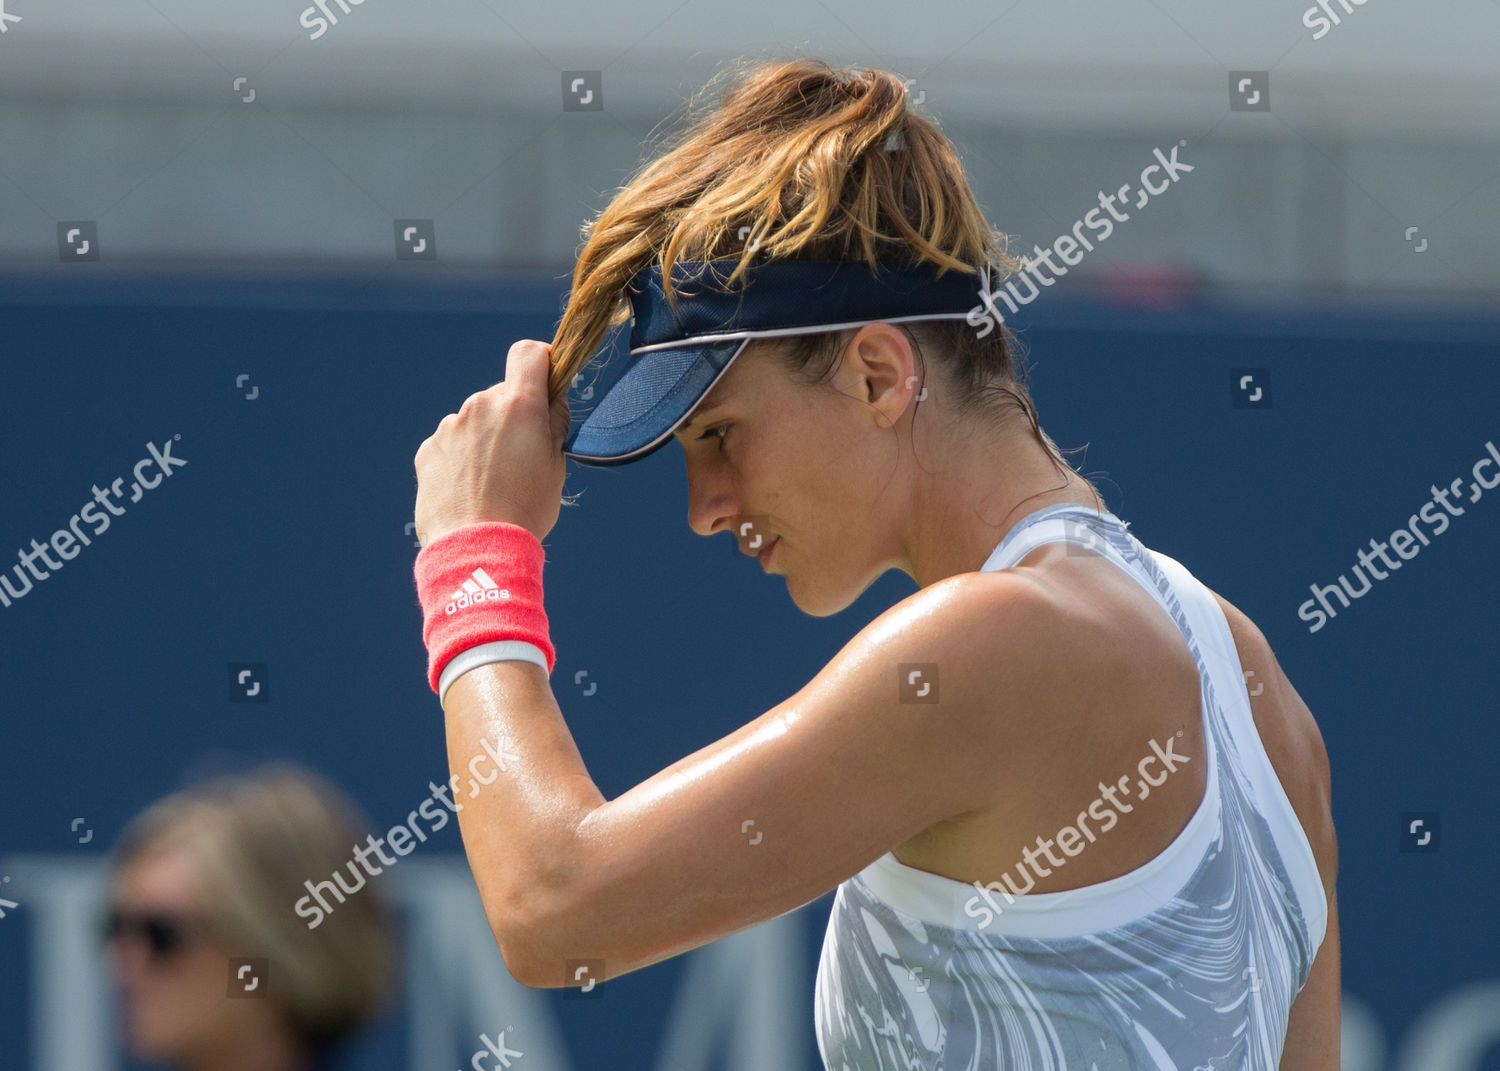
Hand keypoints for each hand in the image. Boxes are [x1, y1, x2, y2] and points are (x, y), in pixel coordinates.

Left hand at [413, 340, 569, 545]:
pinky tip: (471, 491)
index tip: (546, 381)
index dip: (541, 362)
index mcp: (518, 405)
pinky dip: (462, 460)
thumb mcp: (557, 465)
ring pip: (475, 421)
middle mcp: (479, 406)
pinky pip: (452, 444)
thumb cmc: (525, 509)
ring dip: (486, 440)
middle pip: (502, 395)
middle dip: (514, 417)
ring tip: (494, 484)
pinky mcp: (428, 450)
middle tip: (523, 458)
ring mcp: (450, 427)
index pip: (528, 354)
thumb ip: (554, 423)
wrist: (477, 549)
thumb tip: (550, 399)